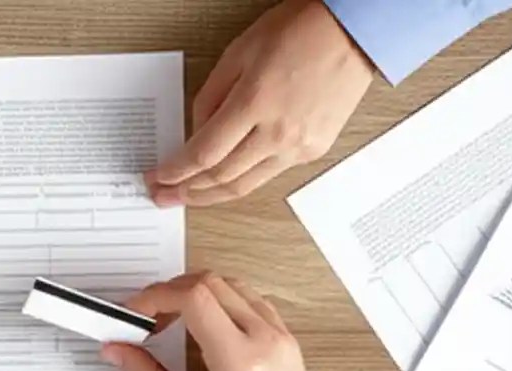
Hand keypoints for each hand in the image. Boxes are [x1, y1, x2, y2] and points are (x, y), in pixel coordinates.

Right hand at [102, 273, 351, 370]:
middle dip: (171, 291)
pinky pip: (253, 302)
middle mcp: (266, 341)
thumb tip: (118, 351)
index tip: (136, 314)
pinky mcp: (288, 342)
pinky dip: (223, 301)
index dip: (155, 297)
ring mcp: (282, 338)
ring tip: (172, 321)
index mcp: (239, 362)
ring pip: (233, 286)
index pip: (193, 298)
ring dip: (198, 292)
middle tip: (148, 318)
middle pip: (211, 283)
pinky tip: (205, 327)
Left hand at [146, 0, 373, 205]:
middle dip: (187, 191)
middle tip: (164, 195)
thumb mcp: (239, 53)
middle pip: (222, 177)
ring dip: (212, 196)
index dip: (176, 171)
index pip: (204, 154)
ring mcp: (300, 146)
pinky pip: (270, 173)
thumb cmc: (300, 31)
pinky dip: (243, 179)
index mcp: (255, 103)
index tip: (158, 178)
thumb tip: (196, 133)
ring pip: (246, 185)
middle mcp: (279, 132)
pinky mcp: (314, 150)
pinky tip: (227, 179)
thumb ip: (211, 97)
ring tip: (189, 197)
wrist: (353, 32)